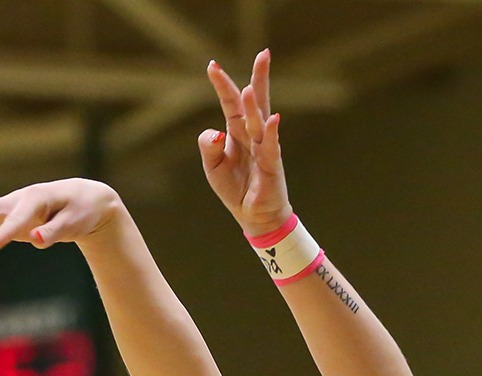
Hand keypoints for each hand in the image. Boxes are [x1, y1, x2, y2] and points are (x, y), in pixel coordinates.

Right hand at [0, 179, 123, 250]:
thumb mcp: (75, 221)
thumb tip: (36, 239)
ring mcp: (7, 212)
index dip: (3, 234)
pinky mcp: (5, 222)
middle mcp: (15, 203)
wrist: (82, 199)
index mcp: (35, 199)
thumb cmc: (80, 210)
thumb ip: (55, 231)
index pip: (16, 220)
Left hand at [198, 49, 291, 236]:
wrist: (254, 216)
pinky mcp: (272, 166)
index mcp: (237, 132)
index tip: (212, 65)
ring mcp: (265, 149)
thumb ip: (208, 147)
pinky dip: (272, 133)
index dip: (222, 84)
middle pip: (255, 102)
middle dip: (259, 77)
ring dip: (255, 107)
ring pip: (259, 123)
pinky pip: (271, 147)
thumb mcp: (213, 167)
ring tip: (250, 88)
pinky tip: (273, 119)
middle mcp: (253, 135)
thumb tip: (214, 133)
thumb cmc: (235, 188)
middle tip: (264, 53)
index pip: (230, 103)